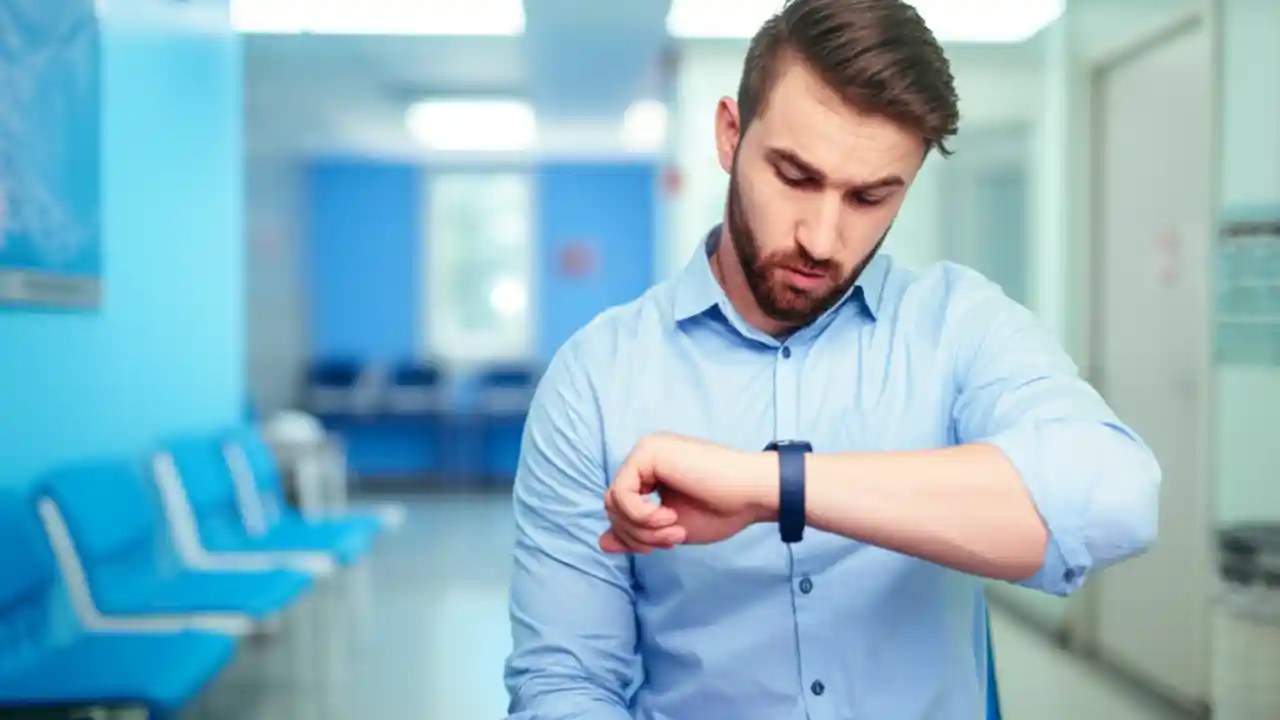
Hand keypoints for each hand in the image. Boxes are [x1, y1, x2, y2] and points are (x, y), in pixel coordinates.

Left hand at [599, 433, 776, 553]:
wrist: (751, 493)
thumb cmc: (722, 510)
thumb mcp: (669, 530)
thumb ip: (637, 533)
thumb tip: (602, 543)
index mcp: (651, 472)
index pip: (621, 509)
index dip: (636, 536)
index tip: (668, 544)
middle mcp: (645, 458)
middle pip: (613, 506)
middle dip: (638, 535)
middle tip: (673, 540)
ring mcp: (646, 451)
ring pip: (614, 502)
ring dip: (643, 528)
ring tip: (676, 530)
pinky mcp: (648, 452)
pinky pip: (622, 493)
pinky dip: (642, 515)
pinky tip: (670, 517)